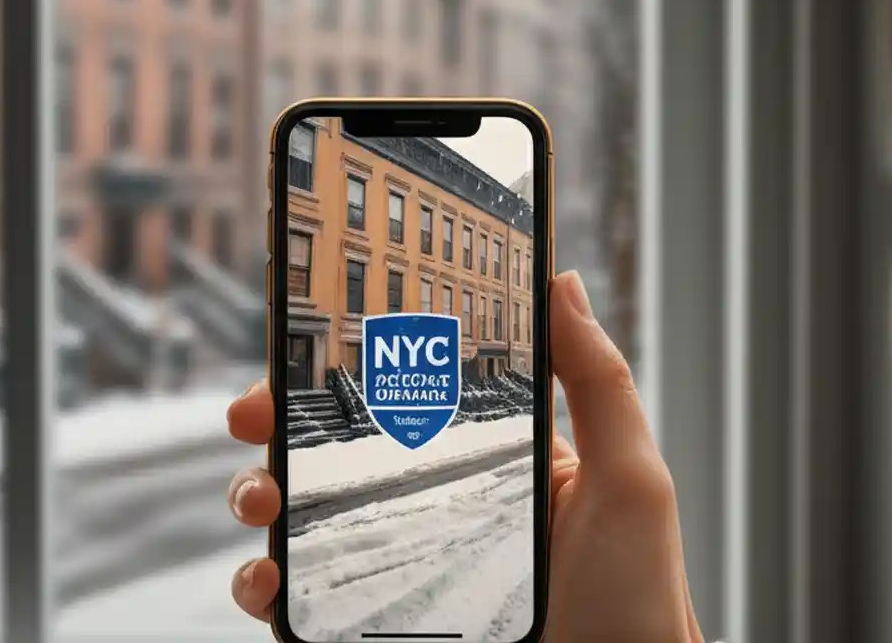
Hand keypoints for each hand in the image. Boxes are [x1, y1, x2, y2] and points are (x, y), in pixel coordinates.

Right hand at [226, 271, 702, 641]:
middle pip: (334, 449)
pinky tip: (267, 578)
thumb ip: (598, 380)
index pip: (402, 396)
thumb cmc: (636, 592)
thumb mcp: (629, 475)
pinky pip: (304, 599)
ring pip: (305, 517)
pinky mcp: (377, 625)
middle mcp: (434, 502)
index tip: (302, 341)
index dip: (347, 366)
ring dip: (259, 494)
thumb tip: (561, 283)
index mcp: (485, 454)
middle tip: (255, 416)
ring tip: (261, 498)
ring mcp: (401, 563)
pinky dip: (264, 584)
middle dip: (278, 423)